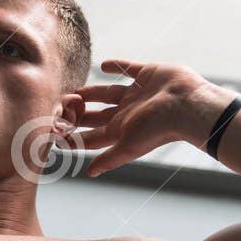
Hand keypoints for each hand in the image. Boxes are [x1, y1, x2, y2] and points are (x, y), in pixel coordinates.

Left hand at [73, 59, 236, 176]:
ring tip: (75, 92)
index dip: (72, 136)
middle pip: (95, 115)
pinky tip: (103, 65)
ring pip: (107, 93)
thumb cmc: (159, 129)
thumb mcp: (129, 146)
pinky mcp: (147, 75)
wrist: (188, 106)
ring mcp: (137, 94)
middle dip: (77, 114)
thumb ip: (109, 158)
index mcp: (120, 130)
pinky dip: (116, 66)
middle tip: (58, 108)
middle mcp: (127, 113)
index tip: (52, 132)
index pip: (90, 136)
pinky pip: (128, 69)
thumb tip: (89, 174)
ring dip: (91, 93)